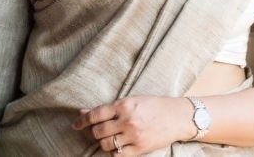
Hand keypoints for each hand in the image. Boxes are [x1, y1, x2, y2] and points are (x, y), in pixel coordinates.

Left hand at [72, 96, 194, 154]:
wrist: (177, 117)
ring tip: (109, 139)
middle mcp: (127, 121)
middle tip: (98, 131)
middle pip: (98, 131)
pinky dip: (114, 152)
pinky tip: (116, 147)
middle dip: (94, 133)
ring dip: (103, 143)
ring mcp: (134, 136)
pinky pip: (119, 155)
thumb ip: (108, 108)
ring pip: (106, 144)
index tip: (76, 125)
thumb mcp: (130, 101)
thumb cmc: (153, 106)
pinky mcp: (141, 148)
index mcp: (123, 105)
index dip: (82, 121)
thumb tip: (84, 112)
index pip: (95, 115)